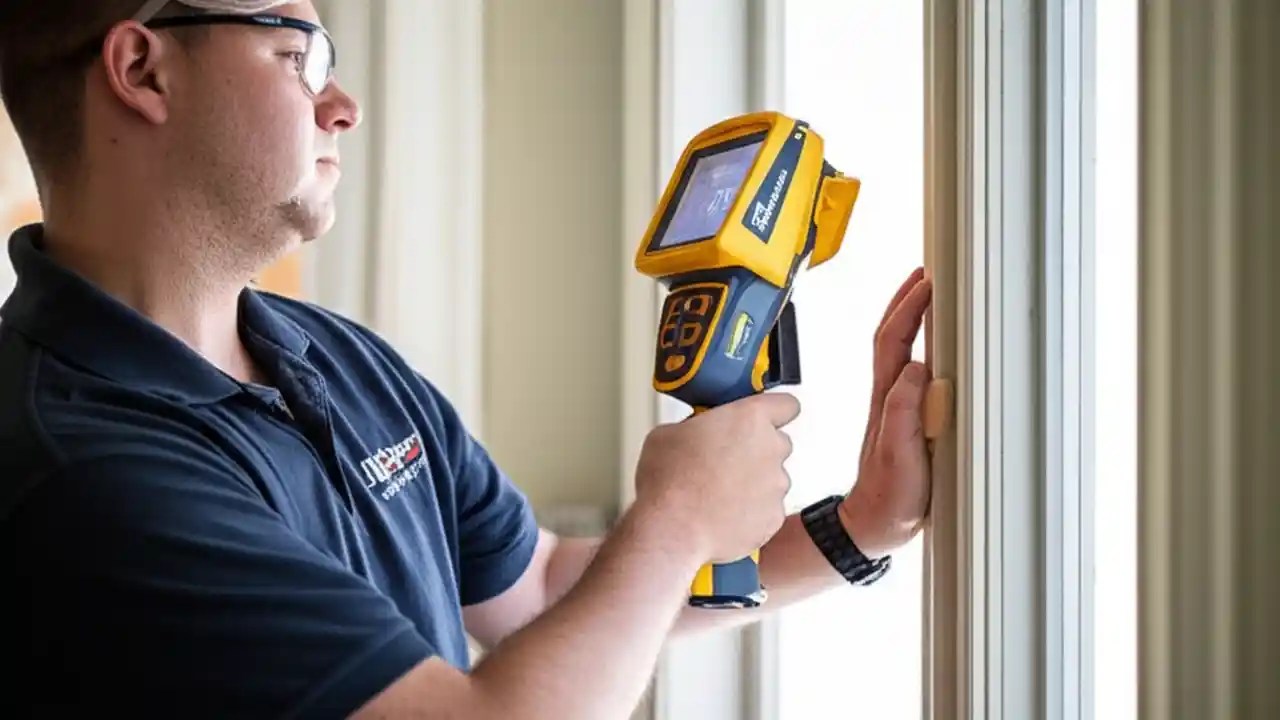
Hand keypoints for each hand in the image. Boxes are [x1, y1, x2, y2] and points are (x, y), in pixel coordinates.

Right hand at [634, 393, 799, 562]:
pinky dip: (752, 511)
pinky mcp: (774, 517)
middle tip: (726, 461)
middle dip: (756, 450)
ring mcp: (776, 485)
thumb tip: (694, 434)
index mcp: (749, 419)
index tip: (766, 417)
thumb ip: (696, 426)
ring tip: (720, 493)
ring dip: (754, 483)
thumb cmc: (670, 483)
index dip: (775, 411)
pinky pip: (768, 509)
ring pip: (773, 479)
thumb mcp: (668, 434)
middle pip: (777, 443)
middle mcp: (770, 449)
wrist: (673, 530)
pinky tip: (724, 514)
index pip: (786, 404)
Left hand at [840, 267, 933, 558]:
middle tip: (928, 275)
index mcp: (888, 399)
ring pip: (899, 350)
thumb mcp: (900, 455)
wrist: (876, 524)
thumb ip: (904, 413)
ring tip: (930, 297)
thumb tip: (916, 368)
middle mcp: (889, 396)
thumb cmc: (891, 497)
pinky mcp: (905, 419)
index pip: (894, 341)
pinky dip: (920, 346)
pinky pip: (910, 370)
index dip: (908, 309)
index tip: (928, 283)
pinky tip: (935, 345)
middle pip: (892, 336)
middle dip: (907, 301)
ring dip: (912, 319)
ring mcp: (895, 406)